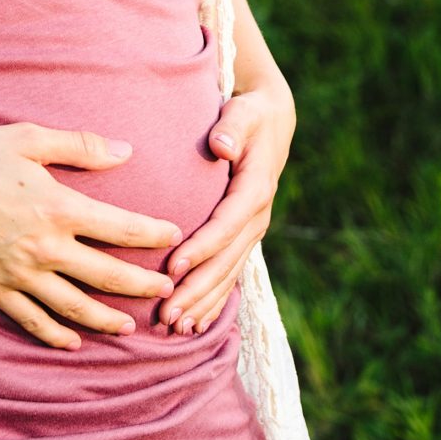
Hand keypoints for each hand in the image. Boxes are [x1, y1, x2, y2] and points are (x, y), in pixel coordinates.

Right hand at [0, 122, 181, 350]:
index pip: (122, 228)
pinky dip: (55, 335)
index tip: (175, 237)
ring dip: (108, 319)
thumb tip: (126, 151)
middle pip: (108, 275)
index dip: (154, 235)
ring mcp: (20, 275)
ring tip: (129, 327)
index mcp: (60, 207)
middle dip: (143, 284)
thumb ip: (81, 146)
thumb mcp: (28, 138)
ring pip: (76, 307)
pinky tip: (73, 341)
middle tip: (168, 291)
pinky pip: (32, 321)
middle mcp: (47, 248)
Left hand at [156, 82, 295, 334]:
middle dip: (198, 289)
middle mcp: (257, 216)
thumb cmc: (249, 114)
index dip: (202, 247)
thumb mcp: (244, 112)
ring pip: (228, 274)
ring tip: (176, 327)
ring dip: (203, 302)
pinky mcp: (244, 237)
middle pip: (226, 260)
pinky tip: (194, 324)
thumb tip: (221, 144)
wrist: (272, 121)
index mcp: (255, 189)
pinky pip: (229, 274)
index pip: (226, 224)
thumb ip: (232, 127)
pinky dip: (212, 300)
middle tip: (168, 313)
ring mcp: (252, 230)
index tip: (173, 267)